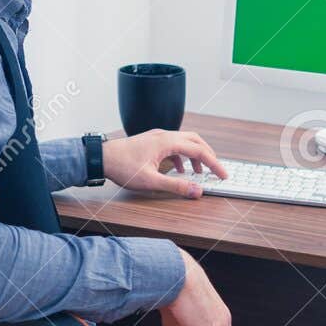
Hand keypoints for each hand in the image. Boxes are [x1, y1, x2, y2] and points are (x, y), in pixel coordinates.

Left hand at [101, 129, 226, 197]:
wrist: (102, 158)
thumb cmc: (122, 167)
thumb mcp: (151, 182)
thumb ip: (176, 186)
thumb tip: (197, 190)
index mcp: (167, 142)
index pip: (199, 151)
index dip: (214, 163)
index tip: (223, 174)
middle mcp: (164, 135)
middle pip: (196, 140)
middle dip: (208, 155)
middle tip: (216, 170)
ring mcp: (158, 136)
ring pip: (185, 141)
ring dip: (195, 156)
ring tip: (198, 173)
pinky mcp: (152, 141)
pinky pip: (174, 145)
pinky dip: (182, 156)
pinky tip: (179, 169)